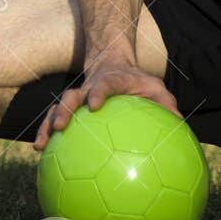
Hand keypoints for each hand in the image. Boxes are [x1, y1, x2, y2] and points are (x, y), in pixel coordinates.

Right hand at [32, 63, 180, 150]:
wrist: (111, 63)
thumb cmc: (136, 80)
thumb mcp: (154, 87)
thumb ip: (166, 105)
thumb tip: (181, 127)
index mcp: (109, 81)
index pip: (102, 84)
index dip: (97, 92)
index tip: (93, 105)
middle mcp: (87, 88)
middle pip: (71, 96)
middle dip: (63, 110)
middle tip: (59, 127)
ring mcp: (76, 98)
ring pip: (57, 109)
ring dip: (48, 125)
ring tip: (40, 146)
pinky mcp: (70, 109)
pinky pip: (56, 121)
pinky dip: (48, 135)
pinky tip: (43, 156)